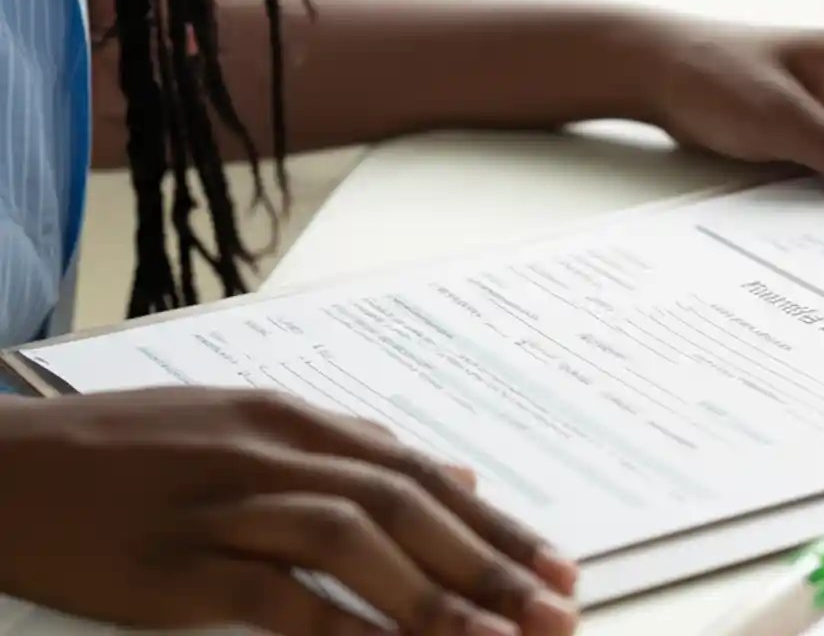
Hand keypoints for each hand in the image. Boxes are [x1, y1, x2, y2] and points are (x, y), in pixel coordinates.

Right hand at [0, 389, 578, 635]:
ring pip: (349, 543)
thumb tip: (453, 469)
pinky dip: (336, 627)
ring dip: (432, 596)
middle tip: (558, 612)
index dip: (496, 522)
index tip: (557, 567)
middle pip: (402, 505)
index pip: (420, 472)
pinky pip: (269, 597)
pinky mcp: (170, 566)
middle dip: (488, 563)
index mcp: (294, 419)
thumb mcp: (249, 422)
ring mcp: (219, 506)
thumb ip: (354, 445)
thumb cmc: (130, 449)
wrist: (4, 468)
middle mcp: (269, 453)